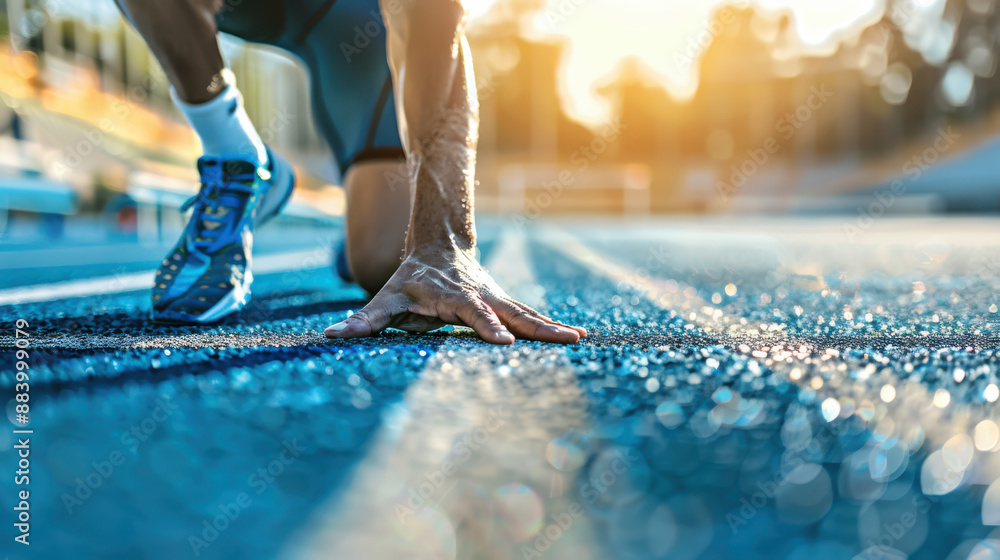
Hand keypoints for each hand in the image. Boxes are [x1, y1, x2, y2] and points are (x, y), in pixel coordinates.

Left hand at [324, 246, 586, 344]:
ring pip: (527, 314)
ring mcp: (497, 298)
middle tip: (562, 340)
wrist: (440, 245)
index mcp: (454, 295)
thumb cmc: (411, 276)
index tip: (504, 340)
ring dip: (551, 327)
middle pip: (511, 312)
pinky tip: (576, 337)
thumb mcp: (386, 295)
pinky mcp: (505, 304)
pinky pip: (530, 317)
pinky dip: (551, 327)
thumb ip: (365, 319)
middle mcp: (481, 296)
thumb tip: (333, 334)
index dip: (487, 325)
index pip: (473, 312)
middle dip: (535, 327)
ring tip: (578, 339)